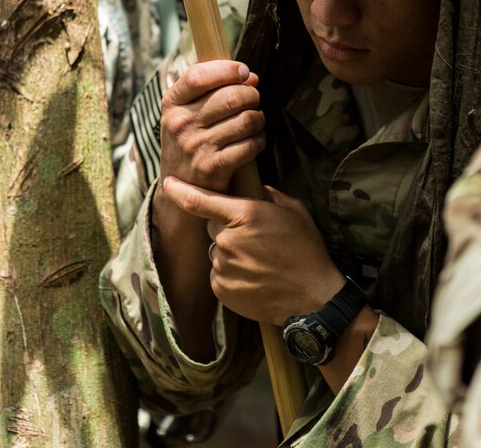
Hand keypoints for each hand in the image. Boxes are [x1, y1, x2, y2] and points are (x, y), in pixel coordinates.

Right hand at [158, 60, 265, 193]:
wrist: (179, 188)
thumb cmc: (189, 140)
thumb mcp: (185, 112)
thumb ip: (211, 89)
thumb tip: (250, 77)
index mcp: (172, 104)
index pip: (198, 76)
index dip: (227, 69)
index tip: (243, 72)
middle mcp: (181, 124)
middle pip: (232, 96)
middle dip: (252, 95)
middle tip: (253, 101)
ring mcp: (196, 146)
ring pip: (246, 119)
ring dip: (258, 118)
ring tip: (254, 122)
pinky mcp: (213, 167)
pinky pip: (250, 144)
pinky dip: (259, 140)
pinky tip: (254, 140)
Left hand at [163, 176, 344, 326]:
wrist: (314, 297)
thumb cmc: (306, 251)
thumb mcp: (293, 211)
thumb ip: (267, 195)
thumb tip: (253, 189)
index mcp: (245, 215)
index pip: (198, 200)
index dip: (179, 189)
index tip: (167, 182)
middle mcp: (228, 241)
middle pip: (212, 227)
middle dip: (227, 229)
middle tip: (255, 240)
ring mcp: (223, 267)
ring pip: (217, 252)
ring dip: (231, 254)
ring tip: (259, 263)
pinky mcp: (221, 290)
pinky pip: (218, 274)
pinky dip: (231, 275)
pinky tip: (254, 278)